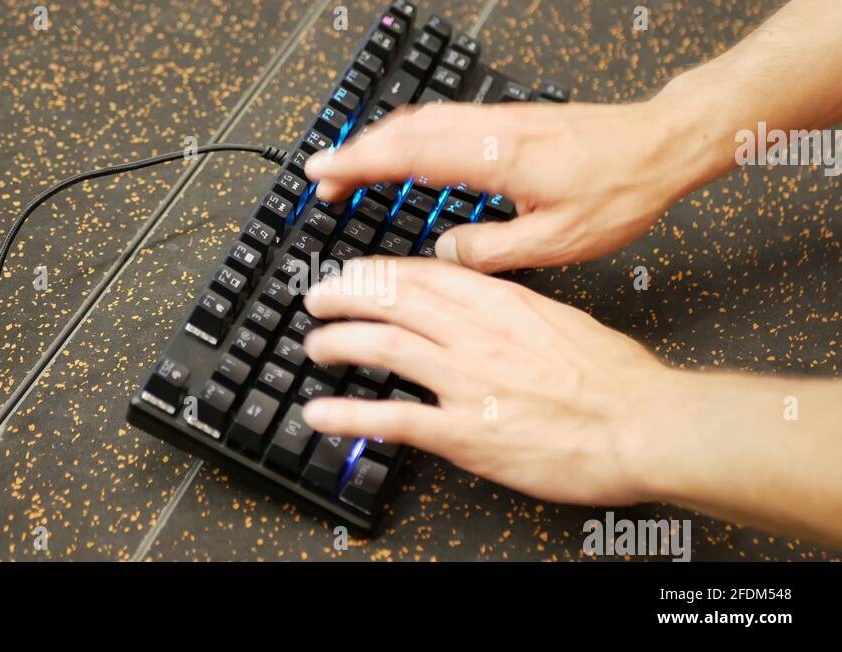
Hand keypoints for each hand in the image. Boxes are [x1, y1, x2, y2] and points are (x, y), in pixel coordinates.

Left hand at [301, 257, 669, 505]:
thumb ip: (512, 311)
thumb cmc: (616, 378)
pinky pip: (394, 418)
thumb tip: (483, 304)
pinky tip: (320, 413)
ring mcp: (467, 381)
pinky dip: (349, 414)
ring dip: (338, 343)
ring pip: (383, 346)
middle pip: (392, 301)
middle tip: (317, 298)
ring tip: (314, 345)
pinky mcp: (466, 432)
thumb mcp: (559, 320)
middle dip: (344, 295)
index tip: (356, 273)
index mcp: (501, 303)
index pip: (423, 274)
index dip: (378, 272)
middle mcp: (476, 335)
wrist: (645, 424)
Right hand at [305, 99, 705, 273]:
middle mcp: (492, 130)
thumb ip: (491, 251)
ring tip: (352, 168)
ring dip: (380, 141)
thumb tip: (445, 253)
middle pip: (404, 130)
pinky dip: (409, 136)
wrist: (662, 145)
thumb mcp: (556, 241)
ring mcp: (500, 120)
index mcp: (496, 158)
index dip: (358, 164)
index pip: (408, 155)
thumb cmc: (620, 190)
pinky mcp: (510, 120)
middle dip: (356, 152)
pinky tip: (405, 153)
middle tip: (324, 181)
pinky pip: (444, 120)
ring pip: (422, 120)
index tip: (323, 176)